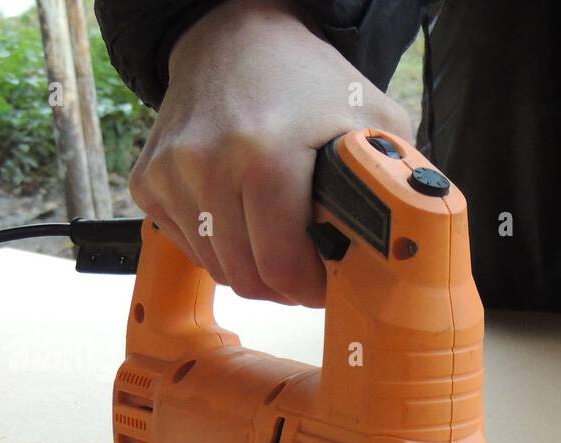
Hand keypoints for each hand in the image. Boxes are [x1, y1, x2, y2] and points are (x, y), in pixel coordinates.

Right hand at [128, 0, 413, 305]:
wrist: (234, 37)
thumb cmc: (308, 82)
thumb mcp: (372, 121)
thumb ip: (395, 182)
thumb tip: (411, 244)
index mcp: (265, 157)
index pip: (281, 267)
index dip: (312, 287)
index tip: (328, 280)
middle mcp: (207, 165)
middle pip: (249, 278)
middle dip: (285, 284)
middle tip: (307, 267)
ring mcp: (171, 174)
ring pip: (218, 270)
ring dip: (252, 268)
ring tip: (278, 238)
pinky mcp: (149, 182)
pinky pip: (190, 248)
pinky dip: (219, 247)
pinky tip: (241, 215)